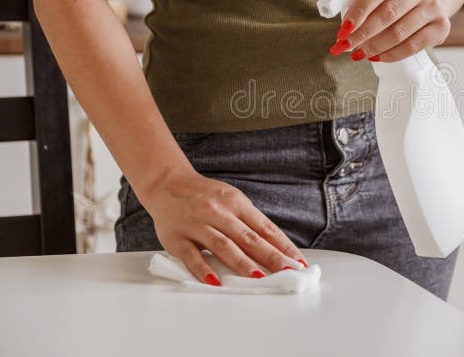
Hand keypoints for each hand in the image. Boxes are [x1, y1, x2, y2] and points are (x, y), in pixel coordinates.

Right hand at [141, 167, 307, 285]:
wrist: (167, 183)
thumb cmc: (204, 195)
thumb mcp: (231, 199)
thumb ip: (249, 220)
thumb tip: (275, 244)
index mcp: (236, 203)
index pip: (264, 227)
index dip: (282, 245)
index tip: (297, 261)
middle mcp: (218, 212)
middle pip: (248, 237)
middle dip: (270, 256)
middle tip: (286, 272)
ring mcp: (197, 225)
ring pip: (223, 245)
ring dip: (242, 263)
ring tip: (258, 278)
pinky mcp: (177, 238)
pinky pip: (191, 255)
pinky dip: (203, 269)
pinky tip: (215, 281)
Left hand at [319, 0, 450, 62]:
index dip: (358, 12)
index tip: (342, 30)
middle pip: (388, 14)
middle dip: (363, 34)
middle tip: (345, 46)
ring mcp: (435, 6)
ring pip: (400, 32)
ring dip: (375, 46)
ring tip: (359, 54)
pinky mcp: (442, 26)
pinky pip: (414, 45)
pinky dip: (392, 54)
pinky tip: (378, 57)